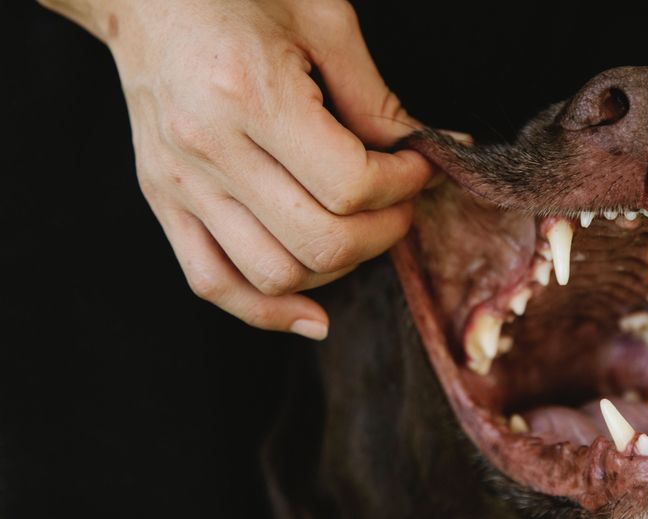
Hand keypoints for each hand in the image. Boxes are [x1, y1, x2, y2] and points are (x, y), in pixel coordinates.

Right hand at [40, 0, 433, 338]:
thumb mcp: (322, 22)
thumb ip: (376, 98)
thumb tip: (435, 149)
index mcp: (251, 95)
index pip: (351, 185)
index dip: (405, 184)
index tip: (419, 164)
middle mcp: (209, 150)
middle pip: (321, 240)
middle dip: (384, 231)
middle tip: (400, 201)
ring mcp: (180, 184)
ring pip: (275, 274)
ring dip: (338, 266)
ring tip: (359, 230)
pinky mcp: (164, 202)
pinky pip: (214, 283)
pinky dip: (267, 311)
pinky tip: (311, 313)